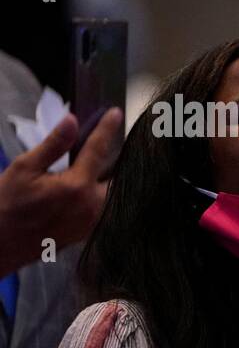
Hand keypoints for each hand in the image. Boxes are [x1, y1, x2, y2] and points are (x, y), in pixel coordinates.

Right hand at [0, 109, 123, 277]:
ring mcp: (92, 222)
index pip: (98, 150)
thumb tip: (72, 121)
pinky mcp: (88, 232)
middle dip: (119, 160)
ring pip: (114, 195)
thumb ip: (53, 145)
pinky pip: (106, 210)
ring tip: (106, 164)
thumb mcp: (24, 168)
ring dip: (112, 179)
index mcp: (76, 186)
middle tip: (115, 143)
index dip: (107, 129)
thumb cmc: (6, 205)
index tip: (115, 114)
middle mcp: (91, 206)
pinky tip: (95, 188)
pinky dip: (105, 196)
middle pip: (118, 177)